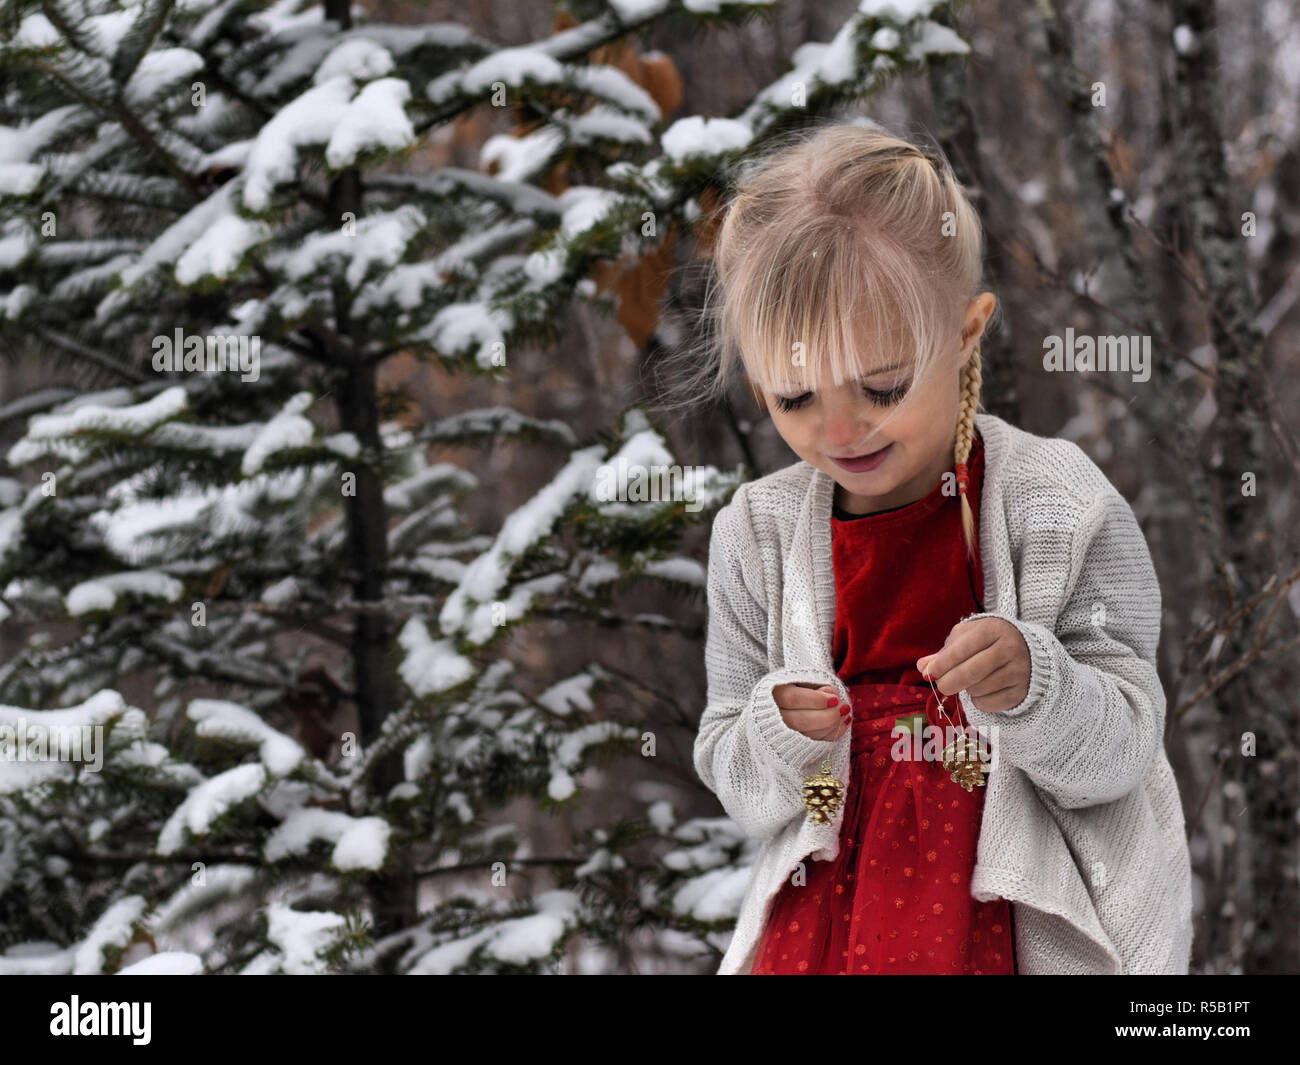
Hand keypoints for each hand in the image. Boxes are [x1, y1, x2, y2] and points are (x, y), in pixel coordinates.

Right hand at [771, 681, 849, 740]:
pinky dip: (832, 734)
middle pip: (798, 721)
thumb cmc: (797, 685)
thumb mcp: (803, 678)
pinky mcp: (796, 743)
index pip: (792, 699)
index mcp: (772, 693)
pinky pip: (814, 742)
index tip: (835, 698)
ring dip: (832, 726)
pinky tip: (844, 723)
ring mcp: (783, 732)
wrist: (785, 700)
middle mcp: (773, 715)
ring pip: (806, 735)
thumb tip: (833, 696)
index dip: (815, 700)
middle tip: (844, 707)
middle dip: (826, 716)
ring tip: (846, 713)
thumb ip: (816, 684)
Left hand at [916, 616, 1031, 712]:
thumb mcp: (965, 638)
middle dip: (948, 682)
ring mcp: (1019, 671)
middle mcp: (1010, 648)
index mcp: (993, 629)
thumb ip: (943, 652)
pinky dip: (979, 701)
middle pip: (971, 673)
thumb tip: (922, 667)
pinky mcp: (1022, 691)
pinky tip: (982, 691)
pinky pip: (989, 704)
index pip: (961, 649)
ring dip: (966, 690)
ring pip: (979, 689)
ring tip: (970, 681)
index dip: (941, 664)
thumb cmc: (986, 642)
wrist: (1026, 650)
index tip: (929, 673)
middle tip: (941, 686)